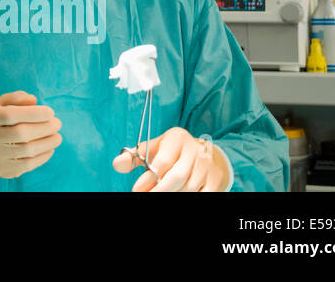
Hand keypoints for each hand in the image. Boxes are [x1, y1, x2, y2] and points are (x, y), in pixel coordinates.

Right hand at [0, 91, 62, 178]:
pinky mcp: (3, 170)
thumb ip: (15, 98)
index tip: (50, 112)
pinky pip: (28, 164)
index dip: (33, 113)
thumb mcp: (0, 106)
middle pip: (21, 133)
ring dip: (48, 142)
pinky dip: (43, 156)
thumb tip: (33, 101)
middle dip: (45, 128)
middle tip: (57, 123)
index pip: (10, 115)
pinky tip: (50, 148)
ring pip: (27, 150)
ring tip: (57, 137)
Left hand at [113, 127, 229, 191]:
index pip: (162, 161)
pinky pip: (203, 194)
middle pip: (176, 177)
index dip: (147, 178)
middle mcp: (195, 149)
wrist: (203, 156)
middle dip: (159, 190)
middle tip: (147, 196)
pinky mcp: (217, 180)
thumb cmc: (171, 153)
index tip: (136, 190)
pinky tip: (178, 195)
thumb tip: (117, 164)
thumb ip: (135, 156)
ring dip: (173, 194)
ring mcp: (208, 165)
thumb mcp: (153, 149)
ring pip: (188, 188)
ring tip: (161, 194)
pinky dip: (188, 197)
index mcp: (177, 137)